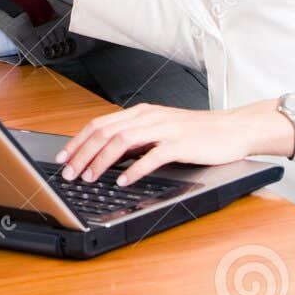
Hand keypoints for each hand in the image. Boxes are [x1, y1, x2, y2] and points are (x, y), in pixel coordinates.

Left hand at [55, 101, 294, 186]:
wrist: (232, 129)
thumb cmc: (196, 132)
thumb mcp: (158, 129)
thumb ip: (134, 138)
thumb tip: (106, 154)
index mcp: (139, 113)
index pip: (98, 125)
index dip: (77, 141)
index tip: (62, 158)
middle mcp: (147, 117)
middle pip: (103, 132)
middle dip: (81, 153)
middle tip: (68, 173)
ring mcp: (163, 129)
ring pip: (121, 141)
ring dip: (100, 161)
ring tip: (89, 177)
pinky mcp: (180, 144)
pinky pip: (151, 156)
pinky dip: (134, 170)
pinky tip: (123, 181)